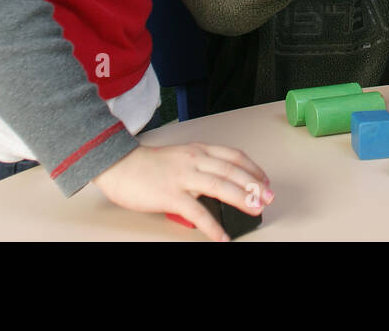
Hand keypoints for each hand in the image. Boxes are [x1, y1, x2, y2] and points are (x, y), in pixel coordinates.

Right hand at [92, 143, 271, 241]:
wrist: (119, 166)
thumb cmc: (148, 165)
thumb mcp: (180, 158)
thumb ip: (200, 167)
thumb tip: (220, 187)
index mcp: (199, 150)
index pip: (234, 156)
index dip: (253, 168)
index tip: (265, 180)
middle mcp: (195, 161)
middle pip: (233, 171)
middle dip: (255, 185)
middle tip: (269, 197)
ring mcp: (184, 177)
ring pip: (221, 186)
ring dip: (242, 199)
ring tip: (256, 210)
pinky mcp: (171, 195)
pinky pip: (198, 213)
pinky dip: (213, 226)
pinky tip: (221, 236)